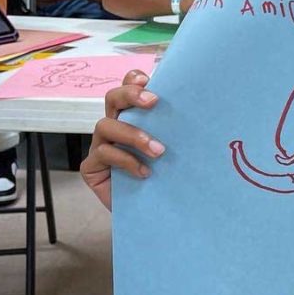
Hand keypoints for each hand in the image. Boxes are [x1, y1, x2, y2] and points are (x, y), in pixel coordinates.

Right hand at [79, 70, 164, 210]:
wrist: (154, 214)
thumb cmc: (166, 179)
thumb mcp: (174, 151)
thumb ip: (176, 131)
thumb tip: (202, 109)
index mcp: (133, 118)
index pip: (128, 89)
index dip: (133, 80)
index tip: (149, 79)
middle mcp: (114, 128)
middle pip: (112, 99)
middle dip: (130, 95)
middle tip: (153, 101)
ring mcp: (100, 147)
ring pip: (106, 125)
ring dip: (133, 135)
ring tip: (158, 151)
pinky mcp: (91, 168)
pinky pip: (103, 154)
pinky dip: (125, 161)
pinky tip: (145, 173)